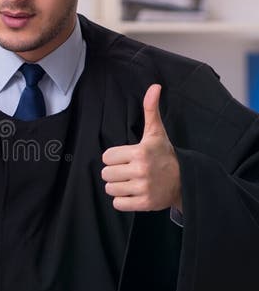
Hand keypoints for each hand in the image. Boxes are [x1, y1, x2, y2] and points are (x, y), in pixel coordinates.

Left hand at [101, 84, 181, 212]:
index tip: (126, 158)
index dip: (114, 157)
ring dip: (117, 187)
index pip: (107, 156)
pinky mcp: (144, 203)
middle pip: (106, 174)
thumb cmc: (165, 154)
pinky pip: (118, 204)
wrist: (185, 179)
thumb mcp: (156, 132)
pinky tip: (133, 193)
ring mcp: (143, 188)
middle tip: (127, 171)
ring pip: (110, 189)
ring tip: (130, 182)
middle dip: (114, 173)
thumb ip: (151, 110)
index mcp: (140, 152)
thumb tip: (154, 86)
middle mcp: (141, 170)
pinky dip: (123, 201)